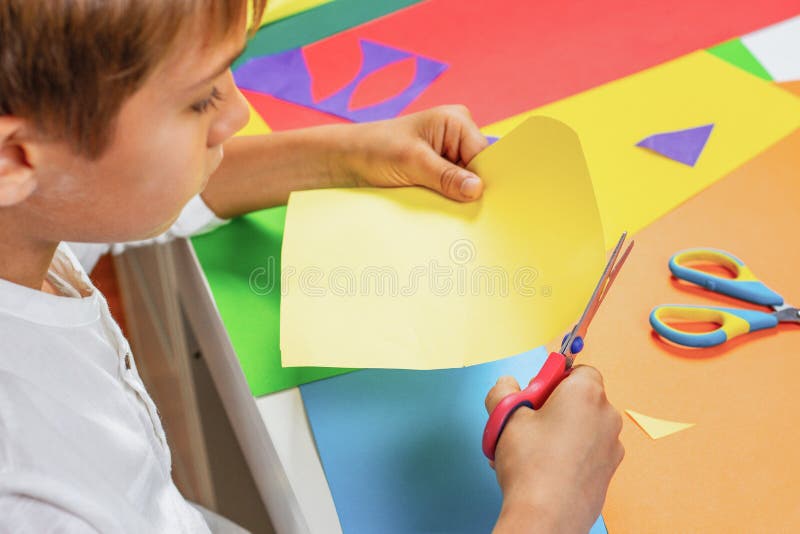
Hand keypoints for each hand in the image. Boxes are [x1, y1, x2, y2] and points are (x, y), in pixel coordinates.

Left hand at [340, 105, 488, 201]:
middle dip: (470, 190)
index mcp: (457, 121)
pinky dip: (448, 200)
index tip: (483, 204)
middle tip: (465, 212)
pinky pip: (453, 189)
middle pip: (479, 169)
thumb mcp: (412, 162)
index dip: (484, 179)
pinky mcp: (439, 170)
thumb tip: (476, 190)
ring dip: (457, 197)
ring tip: (447, 209)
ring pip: (467, 183)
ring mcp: (449, 154)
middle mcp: (458, 135)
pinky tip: (442, 209)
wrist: (347, 159)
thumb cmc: (375, 149)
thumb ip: (446, 176)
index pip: (485, 155)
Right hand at [486, 366, 623, 533]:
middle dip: (554, 406)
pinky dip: (569, 453)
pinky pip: (587, 451)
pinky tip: (542, 468)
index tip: (535, 393)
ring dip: (560, 431)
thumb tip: (507, 385)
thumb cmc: (531, 465)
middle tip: (527, 422)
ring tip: (529, 451)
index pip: (579, 370)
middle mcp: (606, 416)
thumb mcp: (505, 417)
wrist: (546, 516)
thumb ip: (504, 390)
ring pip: (582, 427)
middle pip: (580, 399)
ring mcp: (612, 446)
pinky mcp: (609, 471)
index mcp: (586, 393)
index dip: (555, 378)